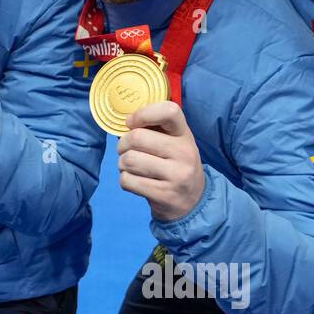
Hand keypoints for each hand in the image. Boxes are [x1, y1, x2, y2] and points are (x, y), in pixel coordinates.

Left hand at [117, 101, 204, 222]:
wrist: (192, 201)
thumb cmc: (173, 164)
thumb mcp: (172, 142)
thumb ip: (152, 128)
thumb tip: (123, 122)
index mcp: (185, 134)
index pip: (169, 111)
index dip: (143, 113)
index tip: (131, 122)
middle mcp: (185, 153)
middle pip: (137, 138)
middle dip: (122, 144)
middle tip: (125, 150)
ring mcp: (177, 175)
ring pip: (129, 160)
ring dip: (122, 164)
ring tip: (131, 167)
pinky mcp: (165, 195)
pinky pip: (128, 181)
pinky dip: (125, 180)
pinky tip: (135, 181)